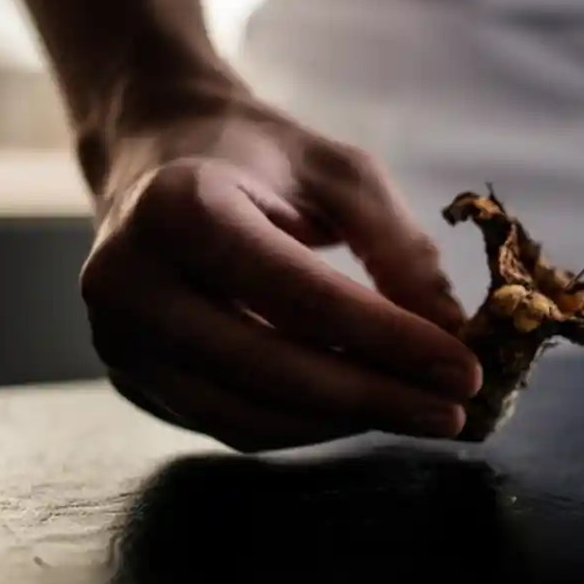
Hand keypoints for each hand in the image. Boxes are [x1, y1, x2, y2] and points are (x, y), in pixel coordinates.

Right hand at [81, 94, 479, 450]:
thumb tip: (450, 331)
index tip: (464, 367)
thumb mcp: (341, 172)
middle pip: (271, 370)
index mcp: (179, 210)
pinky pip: (232, 424)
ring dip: (346, 423)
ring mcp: (119, 342)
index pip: (300, 297)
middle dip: (377, 397)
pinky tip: (364, 407)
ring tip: (420, 411)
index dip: (390, 341)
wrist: (157, 158)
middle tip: (454, 409)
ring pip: (249, 417)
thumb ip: (397, 246)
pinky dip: (307, 425)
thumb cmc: (258, 157)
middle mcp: (129, 283)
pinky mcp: (131, 380)